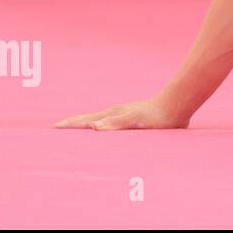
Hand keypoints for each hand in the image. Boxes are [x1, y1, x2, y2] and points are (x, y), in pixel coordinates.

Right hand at [53, 96, 189, 130]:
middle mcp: (116, 112)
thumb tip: (94, 127)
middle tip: (58, 125)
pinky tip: (105, 127)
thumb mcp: (136, 122)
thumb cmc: (158, 117)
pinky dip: (100, 123)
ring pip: (99, 117)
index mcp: (113, 115)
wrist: (177, 104)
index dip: (72, 124)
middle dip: (74, 122)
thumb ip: (116, 124)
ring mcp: (124, 113)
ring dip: (85, 121)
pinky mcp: (133, 116)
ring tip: (76, 125)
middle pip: (89, 117)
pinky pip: (111, 120)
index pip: (86, 120)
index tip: (55, 126)